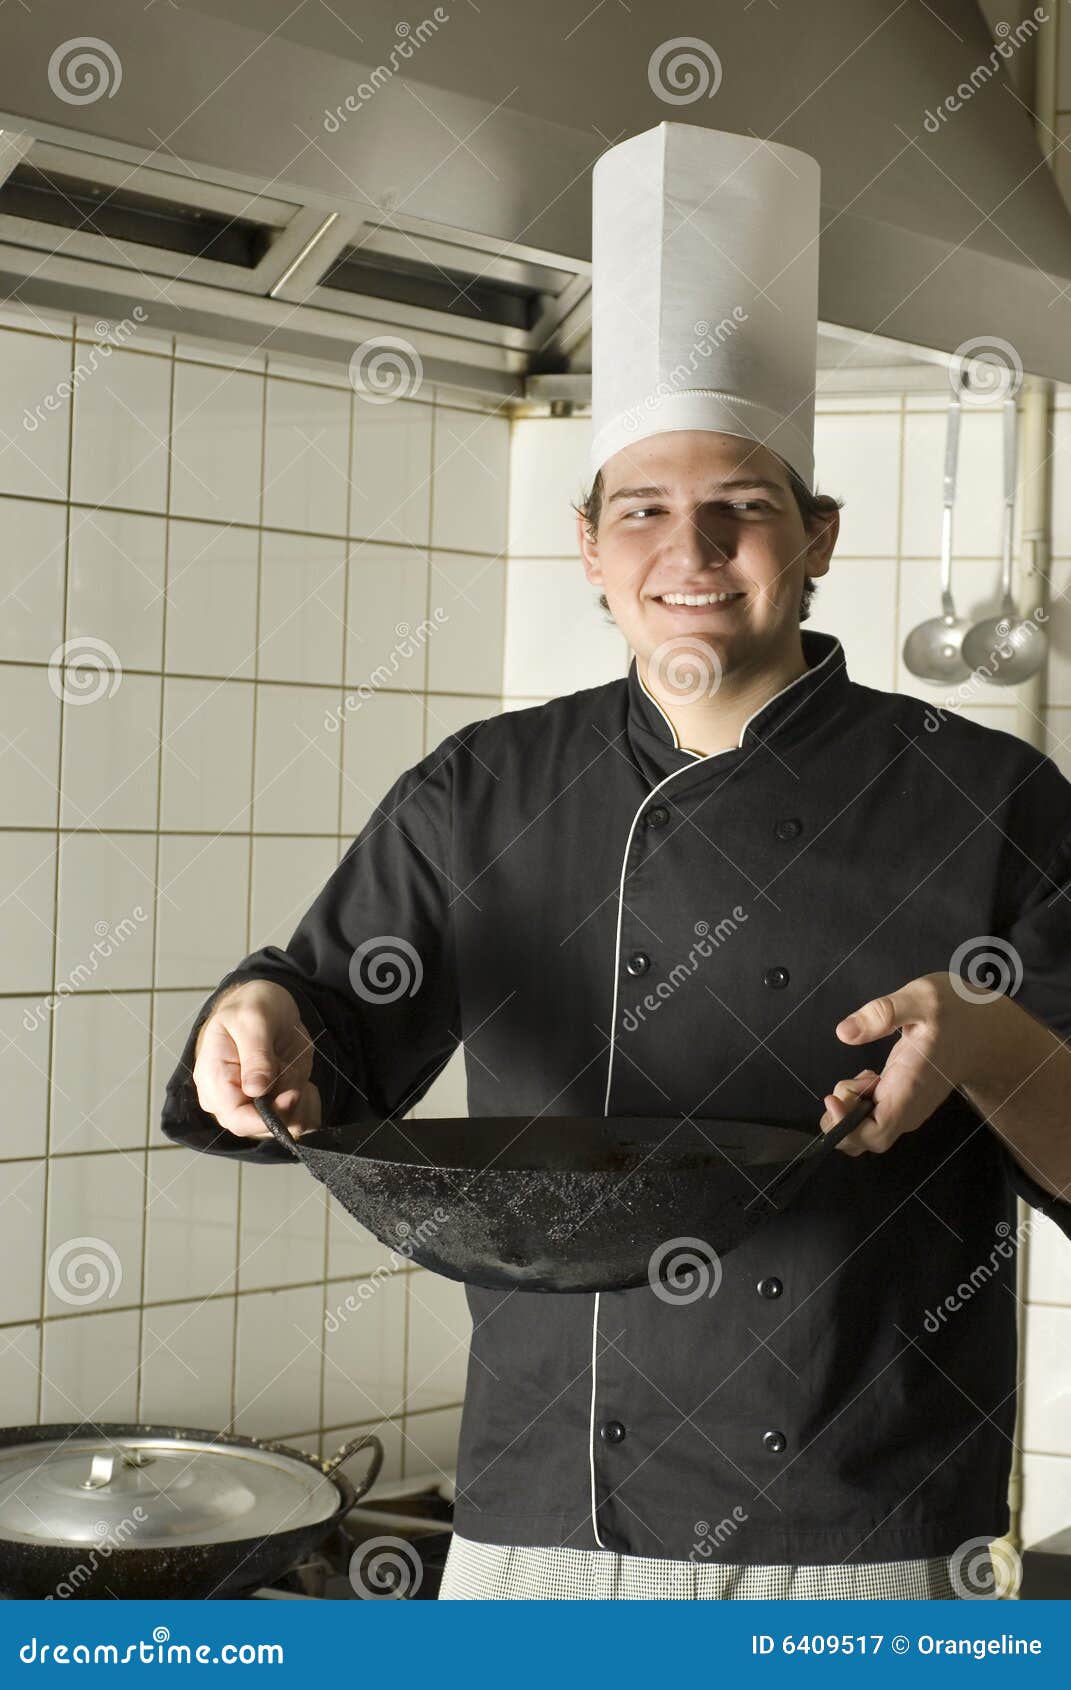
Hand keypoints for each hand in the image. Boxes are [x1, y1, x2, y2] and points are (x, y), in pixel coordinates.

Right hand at [192, 980, 321, 1140]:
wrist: (269, 1003)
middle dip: (289, 1107)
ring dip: (301, 1103)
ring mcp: (254, 1103)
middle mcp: (231, 1098)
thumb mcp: (254, 1019)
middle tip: (297, 1075)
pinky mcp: (274, 1102)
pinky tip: (304, 1081)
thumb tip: (255, 1089)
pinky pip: (298, 1119)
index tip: (291, 1098)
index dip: (264, 1119)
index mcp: (215, 1079)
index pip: (235, 1118)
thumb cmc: (251, 1005)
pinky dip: (309, 1105)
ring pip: (285, 1125)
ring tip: (295, 1068)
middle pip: (262, 1127)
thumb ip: (255, 1055)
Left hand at [819, 972, 976, 1155]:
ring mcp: (905, 1108)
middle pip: (864, 1140)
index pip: (875, 1134)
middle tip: (849, 1082)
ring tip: (862, 1076)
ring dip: (849, 1108)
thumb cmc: (955, 1014)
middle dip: (841, 1118)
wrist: (984, 1030)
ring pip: (865, 1130)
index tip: (833, 1098)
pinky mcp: (902, 1101)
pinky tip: (868, 1075)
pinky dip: (858, 1101)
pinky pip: (872, 1117)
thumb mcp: (920, 999)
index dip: (846, 1125)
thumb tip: (845, 1032)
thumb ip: (883, 1013)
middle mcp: (907, 1108)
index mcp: (910, 1090)